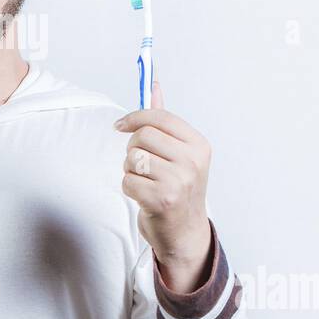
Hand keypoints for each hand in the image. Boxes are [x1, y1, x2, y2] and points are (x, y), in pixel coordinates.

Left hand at [115, 76, 213, 279]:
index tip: (120, 125)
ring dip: (130, 170)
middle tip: (141, 164)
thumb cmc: (178, 188)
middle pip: (143, 135)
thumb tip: (153, 84)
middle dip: (133, 149)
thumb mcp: (178, 153)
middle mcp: (192, 161)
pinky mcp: (162, 199)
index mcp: (198, 145)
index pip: (160, 117)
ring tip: (145, 181)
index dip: (135, 117)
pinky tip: (143, 196)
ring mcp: (179, 181)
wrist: (185, 233)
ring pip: (133, 158)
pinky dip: (129, 188)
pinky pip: (128, 180)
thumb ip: (164, 120)